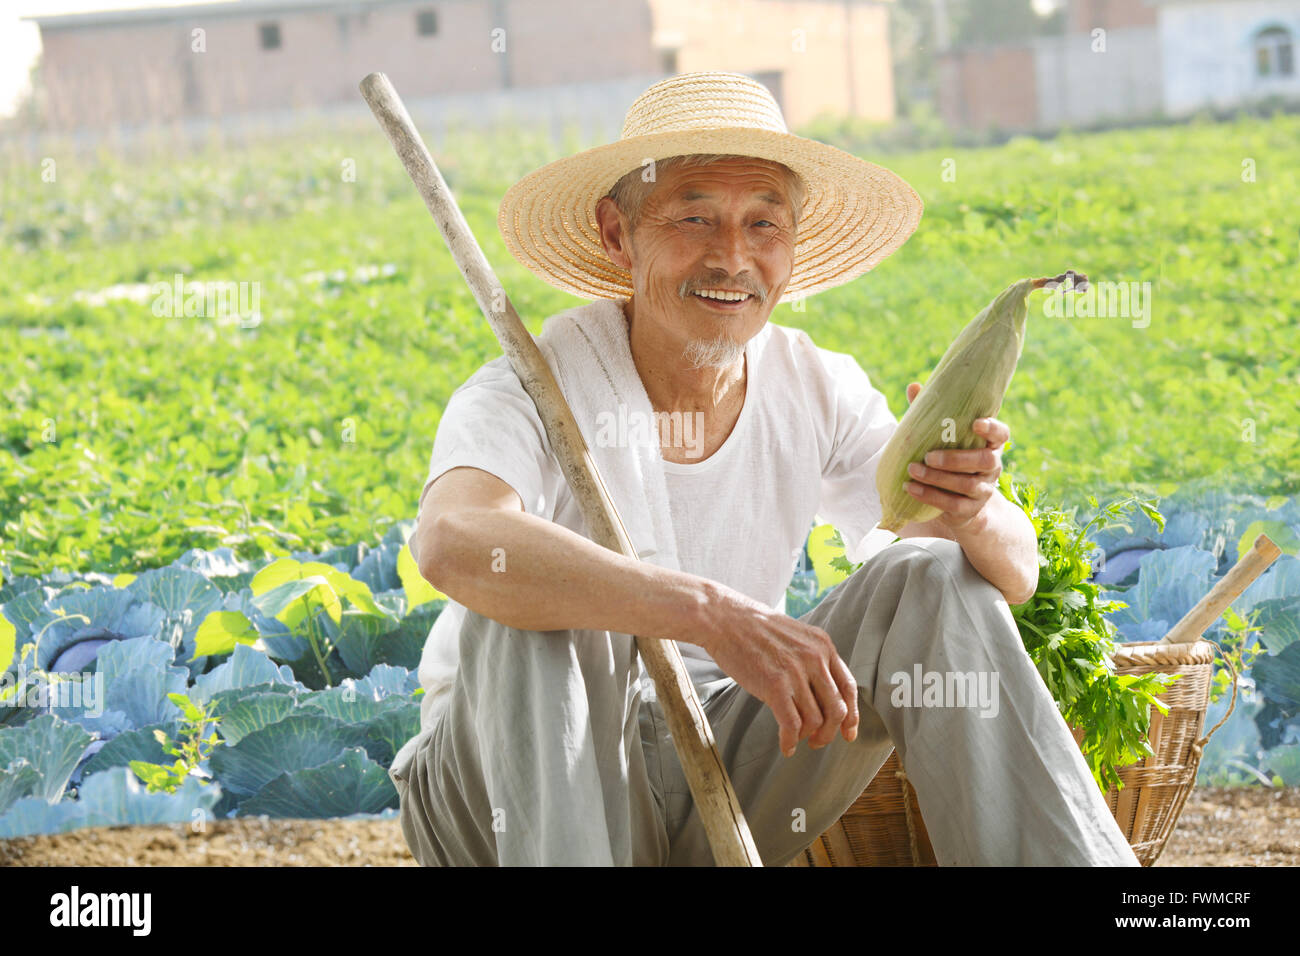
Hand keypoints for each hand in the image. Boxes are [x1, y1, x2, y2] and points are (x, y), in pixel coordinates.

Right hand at [699, 587, 858, 757]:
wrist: (723, 618)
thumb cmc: (752, 628)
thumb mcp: (794, 635)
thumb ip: (811, 657)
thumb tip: (819, 691)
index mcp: (823, 645)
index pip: (848, 687)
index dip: (852, 715)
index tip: (848, 732)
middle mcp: (815, 658)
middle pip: (837, 709)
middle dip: (830, 732)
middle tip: (818, 741)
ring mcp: (796, 673)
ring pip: (816, 721)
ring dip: (807, 737)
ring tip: (796, 739)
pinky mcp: (775, 686)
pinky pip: (792, 725)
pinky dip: (790, 742)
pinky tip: (785, 747)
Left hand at [903, 382, 1008, 532]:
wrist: (959, 502)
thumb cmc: (949, 458)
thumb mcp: (942, 437)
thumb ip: (932, 414)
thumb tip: (914, 386)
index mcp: (990, 444)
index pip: (1002, 434)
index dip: (992, 428)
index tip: (976, 423)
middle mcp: (992, 467)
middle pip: (984, 461)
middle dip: (956, 459)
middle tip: (929, 456)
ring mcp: (984, 490)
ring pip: (967, 485)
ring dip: (937, 478)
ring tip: (913, 470)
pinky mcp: (970, 509)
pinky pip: (953, 504)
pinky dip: (930, 496)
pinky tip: (911, 488)